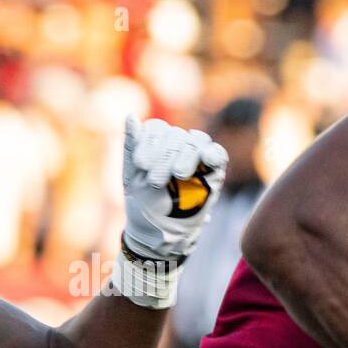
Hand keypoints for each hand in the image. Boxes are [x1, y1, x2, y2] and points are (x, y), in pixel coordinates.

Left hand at [121, 115, 228, 261]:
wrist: (160, 233)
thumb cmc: (143, 204)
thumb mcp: (131, 176)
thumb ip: (131, 146)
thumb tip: (130, 115)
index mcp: (155, 143)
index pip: (156, 129)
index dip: (149, 143)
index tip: (141, 165)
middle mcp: (176, 146)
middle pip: (175, 135)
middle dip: (164, 156)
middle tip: (156, 181)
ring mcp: (195, 157)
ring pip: (195, 140)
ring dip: (186, 155)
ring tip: (179, 175)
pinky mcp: (213, 171)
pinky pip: (217, 153)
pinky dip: (213, 153)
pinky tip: (208, 160)